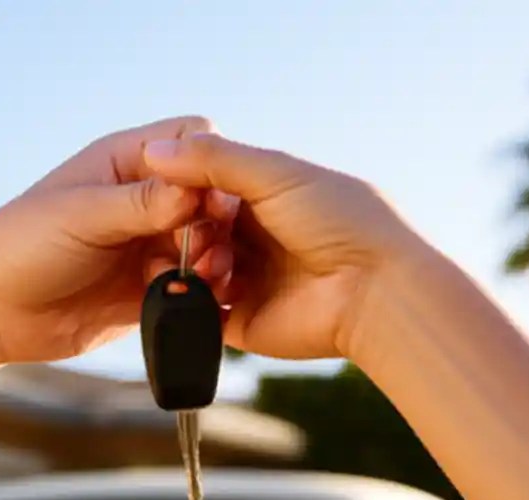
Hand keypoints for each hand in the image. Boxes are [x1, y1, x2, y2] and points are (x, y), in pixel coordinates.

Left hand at [0, 116, 238, 362]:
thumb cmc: (21, 246)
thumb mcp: (82, 215)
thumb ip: (142, 203)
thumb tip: (199, 191)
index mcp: (126, 162)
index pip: (191, 140)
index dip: (209, 164)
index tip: (205, 200)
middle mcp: (144, 199)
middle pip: (210, 194)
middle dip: (215, 221)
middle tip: (197, 248)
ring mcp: (149, 242)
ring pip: (210, 241)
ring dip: (212, 259)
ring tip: (193, 277)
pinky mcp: (151, 286)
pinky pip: (194, 283)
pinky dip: (201, 290)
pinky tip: (188, 299)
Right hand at [141, 133, 429, 359]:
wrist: (374, 291)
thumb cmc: (340, 222)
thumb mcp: (276, 174)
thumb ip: (214, 159)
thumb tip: (154, 148)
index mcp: (271, 198)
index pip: (209, 189)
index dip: (187, 189)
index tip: (174, 190)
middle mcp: (260, 239)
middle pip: (198, 229)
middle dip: (186, 229)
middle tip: (194, 231)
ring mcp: (252, 282)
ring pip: (194, 269)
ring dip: (189, 262)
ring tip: (208, 261)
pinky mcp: (244, 321)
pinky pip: (199, 311)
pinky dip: (186, 300)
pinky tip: (188, 287)